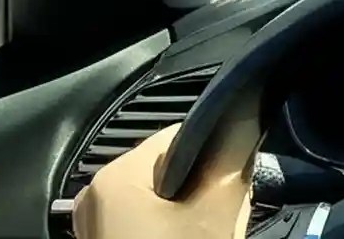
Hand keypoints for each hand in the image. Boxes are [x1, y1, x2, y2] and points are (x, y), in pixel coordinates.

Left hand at [72, 109, 259, 238]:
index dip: (217, 157)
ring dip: (192, 215)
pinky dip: (174, 233)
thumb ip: (232, 160)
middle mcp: (95, 196)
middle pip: (172, 170)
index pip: (181, 136)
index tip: (234, 187)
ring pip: (163, 202)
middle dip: (204, 191)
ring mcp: (96, 227)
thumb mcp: (215, 214)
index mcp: (114, 176)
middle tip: (220, 221)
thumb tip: (248, 116)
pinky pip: (147, 225)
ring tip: (207, 237)